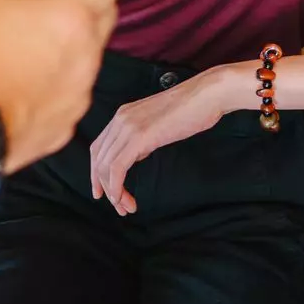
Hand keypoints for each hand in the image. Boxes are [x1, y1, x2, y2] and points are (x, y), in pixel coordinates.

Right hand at [0, 0, 122, 171]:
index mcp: (71, 15)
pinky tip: (17, 79)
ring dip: (67, 41)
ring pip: (86, 57)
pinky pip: (66, 94)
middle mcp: (86, 56)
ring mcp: (78, 96)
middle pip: (104, 13)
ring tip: (26, 36)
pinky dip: (51, 81)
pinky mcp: (63, 129)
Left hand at [88, 65, 240, 215]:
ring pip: (105, 166)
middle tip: (119, 207)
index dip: (96, 172)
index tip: (102, 193)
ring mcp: (128, 126)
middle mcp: (120, 119)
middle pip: (98, 159)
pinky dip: (117, 187)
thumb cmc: (190, 110)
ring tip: (125, 207)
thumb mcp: (158, 124)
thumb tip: (134, 154)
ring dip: (113, 192)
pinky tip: (125, 198)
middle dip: (104, 187)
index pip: (98, 148)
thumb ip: (142, 137)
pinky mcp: (139, 136)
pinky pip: (117, 167)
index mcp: (123, 115)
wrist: (206, 95)